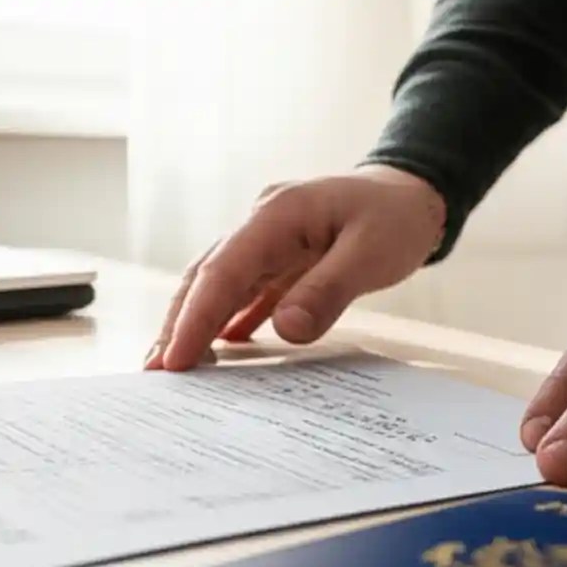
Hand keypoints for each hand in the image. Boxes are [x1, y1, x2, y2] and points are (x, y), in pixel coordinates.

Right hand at [145, 165, 445, 370]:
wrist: (411, 194)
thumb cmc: (395, 218)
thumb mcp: (373, 253)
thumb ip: (328, 290)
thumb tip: (284, 330)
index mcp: (277, 215)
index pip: (223, 270)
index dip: (195, 317)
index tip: (176, 358)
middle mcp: (262, 224)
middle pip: (206, 276)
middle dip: (177, 323)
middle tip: (154, 371)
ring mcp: (267, 241)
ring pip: (218, 283)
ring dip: (194, 322)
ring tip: (174, 365)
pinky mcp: (279, 258)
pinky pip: (242, 290)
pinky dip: (226, 318)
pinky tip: (221, 348)